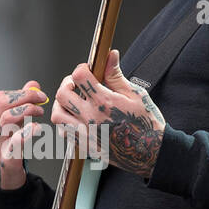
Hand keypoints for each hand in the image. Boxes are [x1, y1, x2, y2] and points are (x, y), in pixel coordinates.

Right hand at [0, 81, 47, 188]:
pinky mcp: (6, 159)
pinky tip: (37, 128)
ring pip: (8, 118)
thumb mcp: (4, 128)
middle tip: (41, 98)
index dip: (20, 92)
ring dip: (28, 111)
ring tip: (40, 112)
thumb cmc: (2, 152)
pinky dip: (29, 131)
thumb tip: (32, 85)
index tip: (36, 92)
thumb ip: (17, 106)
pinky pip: (17, 141)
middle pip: (3, 104)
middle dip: (26, 97)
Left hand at [50, 49, 165, 177]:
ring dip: (62, 104)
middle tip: (77, 84)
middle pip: (62, 95)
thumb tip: (111, 56)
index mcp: (104, 102)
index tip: (87, 70)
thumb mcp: (135, 95)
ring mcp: (86, 133)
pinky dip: (66, 123)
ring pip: (58, 115)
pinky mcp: (86, 146)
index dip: (82, 69)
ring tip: (73, 101)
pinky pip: (64, 133)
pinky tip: (77, 118)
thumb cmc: (146, 124)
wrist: (150, 151)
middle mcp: (92, 118)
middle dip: (67, 84)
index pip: (79, 77)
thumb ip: (116, 76)